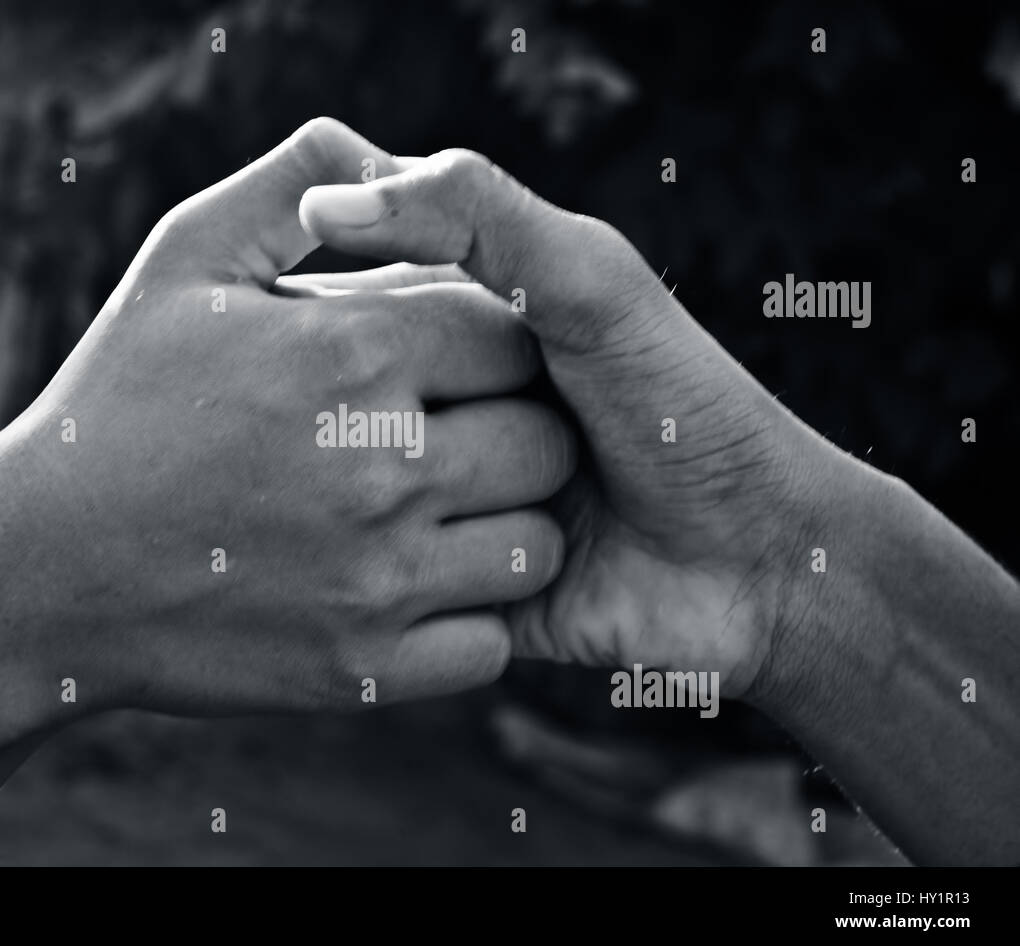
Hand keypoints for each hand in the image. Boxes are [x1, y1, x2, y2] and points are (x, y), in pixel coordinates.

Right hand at [0, 121, 574, 714]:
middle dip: (511, 434)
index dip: (489, 347)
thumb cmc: (115, 403)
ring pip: (532, 550)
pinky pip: (487, 646)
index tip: (445, 366)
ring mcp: (374, 580)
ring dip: (500, 530)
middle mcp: (380, 467)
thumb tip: (382, 153)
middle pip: (545, 444)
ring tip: (435, 516)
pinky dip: (463, 621)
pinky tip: (405, 588)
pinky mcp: (360, 671)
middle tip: (450, 440)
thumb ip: (294, 183)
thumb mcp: (184, 258)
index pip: (514, 335)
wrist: (40, 573)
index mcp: (350, 353)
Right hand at [297, 149, 834, 697]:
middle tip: (564, 437)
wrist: (764, 566)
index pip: (361, 324)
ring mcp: (443, 516)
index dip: (389, 339)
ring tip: (568, 506)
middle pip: (368, 425)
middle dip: (453, 436)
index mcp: (457, 339)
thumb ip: (474, 215)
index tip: (498, 365)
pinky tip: (522, 575)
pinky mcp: (452, 593)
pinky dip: (455, 591)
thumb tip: (324, 203)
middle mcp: (440, 424)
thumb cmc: (687, 406)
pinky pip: (406, 596)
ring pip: (386, 517)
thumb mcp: (588, 283)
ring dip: (474, 518)